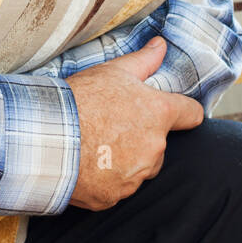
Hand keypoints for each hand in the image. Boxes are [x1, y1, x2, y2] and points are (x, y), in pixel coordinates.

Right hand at [65, 36, 203, 210]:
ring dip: (125, 158)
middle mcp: (155, 148)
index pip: (191, 114)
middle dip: (142, 136)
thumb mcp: (113, 71)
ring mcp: (136, 175)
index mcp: (158, 115)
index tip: (179, 112)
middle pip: (159, 143)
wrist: (50, 134)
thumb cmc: (82, 99)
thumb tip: (161, 45)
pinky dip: (106, 177)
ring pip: (140, 167)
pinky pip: (117, 186)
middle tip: (112, 124)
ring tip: (95, 142)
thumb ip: (144, 61)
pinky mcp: (115, 196)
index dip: (185, 111)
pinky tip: (86, 162)